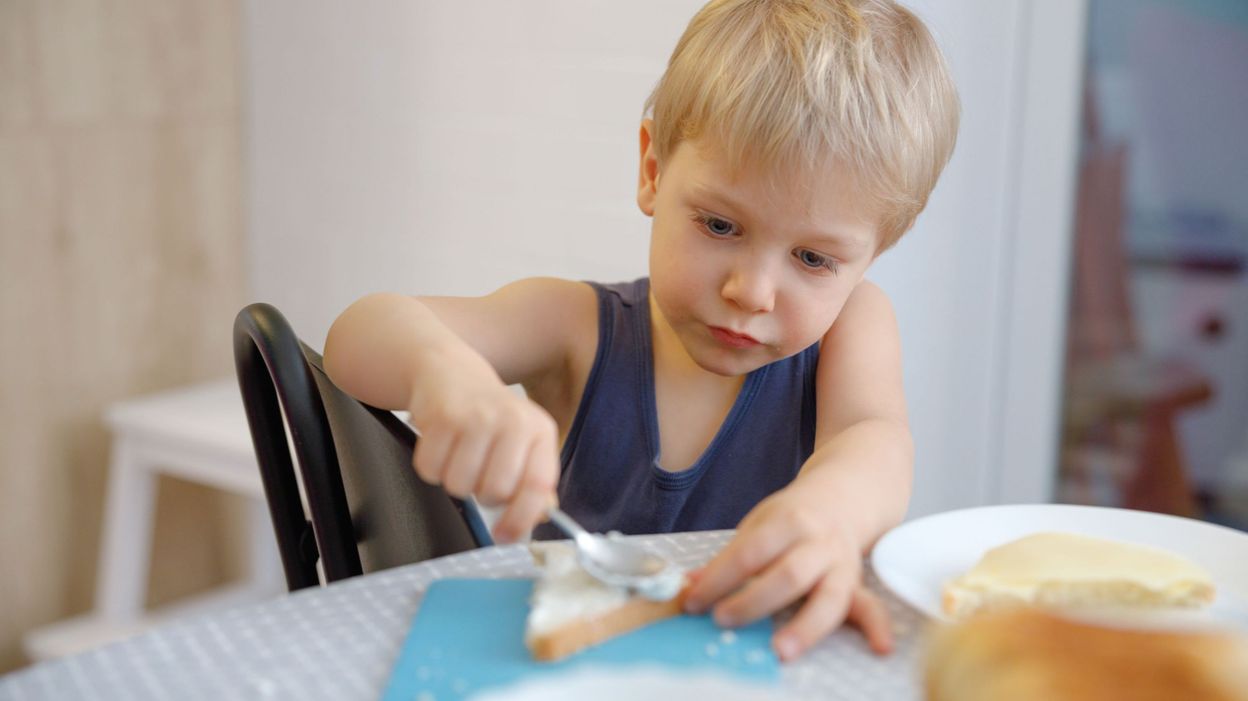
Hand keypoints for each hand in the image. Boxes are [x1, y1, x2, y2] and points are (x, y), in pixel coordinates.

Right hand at [408, 371, 558, 542]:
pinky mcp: (443, 416)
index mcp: (539, 430)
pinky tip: (442, 445)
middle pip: (494, 492)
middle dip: (482, 494)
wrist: (450, 372)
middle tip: (479, 472)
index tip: (505, 536)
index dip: (521, 518)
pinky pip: (430, 470)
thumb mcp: (523, 441)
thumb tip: (540, 515)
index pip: (537, 486)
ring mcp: (477, 417)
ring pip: (459, 485)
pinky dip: (431, 467)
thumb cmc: (489, 416)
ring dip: (454, 480)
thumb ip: (534, 480)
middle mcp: (513, 420)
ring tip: (460, 454)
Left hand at [682, 486, 893, 660]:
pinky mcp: (857, 584)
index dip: (719, 579)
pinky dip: (877, 627)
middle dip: (753, 602)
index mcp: (787, 520)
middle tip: (722, 620)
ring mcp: (841, 564)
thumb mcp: (758, 525)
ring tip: (781, 650)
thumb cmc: (793, 516)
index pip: (749, 553)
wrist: (845, 497)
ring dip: (805, 626)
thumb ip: (729, 558)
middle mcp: (818, 542)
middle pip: (787, 575)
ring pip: (827, 596)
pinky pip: (870, 606)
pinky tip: (881, 648)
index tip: (693, 602)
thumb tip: (691, 586)